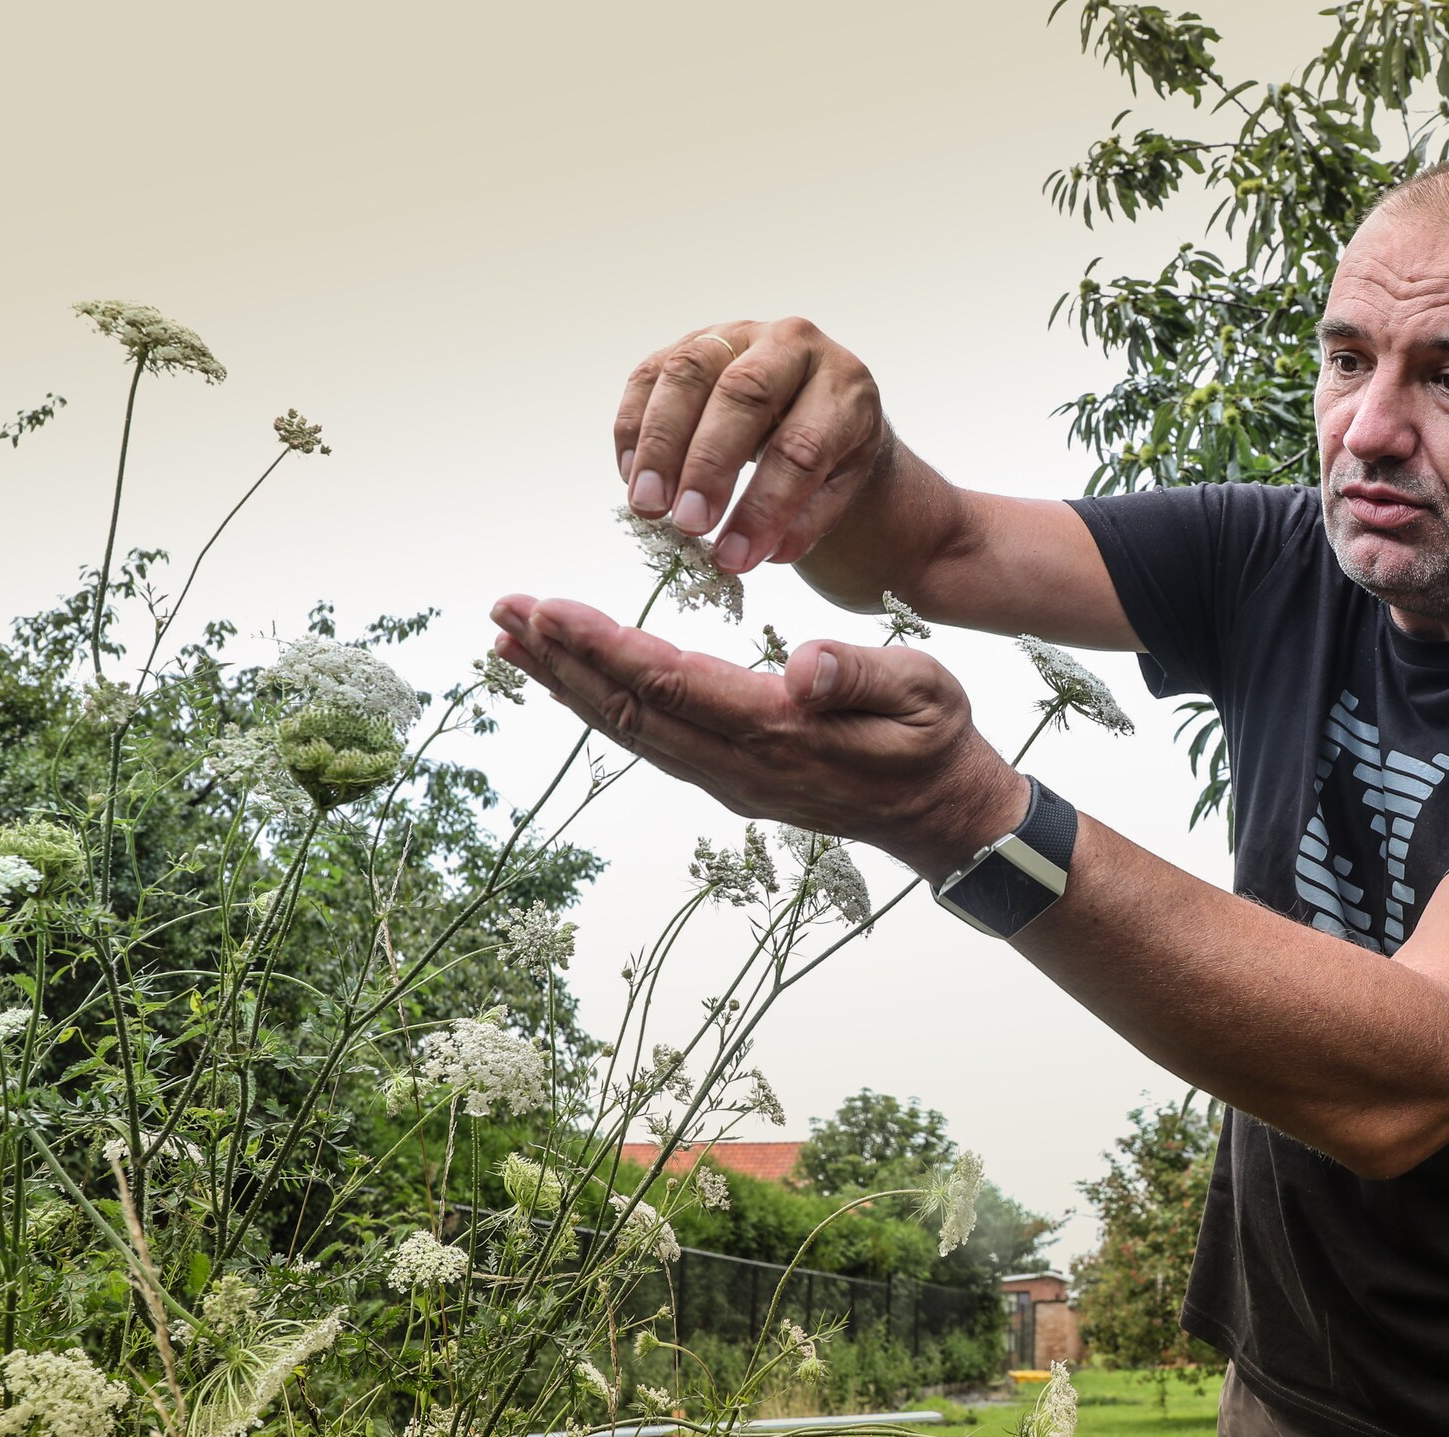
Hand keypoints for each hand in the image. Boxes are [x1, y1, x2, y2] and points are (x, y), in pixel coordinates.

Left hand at [490, 595, 1029, 879]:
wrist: (944, 815)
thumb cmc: (937, 740)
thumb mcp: (925, 691)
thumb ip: (862, 674)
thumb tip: (802, 667)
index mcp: (779, 735)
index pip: (671, 685)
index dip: (604, 647)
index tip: (549, 609)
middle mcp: (738, 766)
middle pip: (630, 711)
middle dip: (560, 660)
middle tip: (503, 611)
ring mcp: (727, 779)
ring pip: (630, 729)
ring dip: (567, 684)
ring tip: (513, 640)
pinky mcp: (727, 777)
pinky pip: (648, 739)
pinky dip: (599, 704)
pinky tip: (571, 678)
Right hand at [614, 317, 887, 573]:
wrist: (820, 399)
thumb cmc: (831, 448)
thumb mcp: (839, 487)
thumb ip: (805, 520)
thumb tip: (756, 553)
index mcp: (843, 384)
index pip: (802, 447)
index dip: (765, 506)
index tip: (735, 556)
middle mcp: (792, 344)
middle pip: (743, 394)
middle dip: (708, 465)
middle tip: (687, 525)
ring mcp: (737, 334)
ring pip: (686, 373)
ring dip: (659, 444)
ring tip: (648, 506)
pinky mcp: (691, 341)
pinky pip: (650, 375)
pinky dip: (634, 426)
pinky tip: (630, 476)